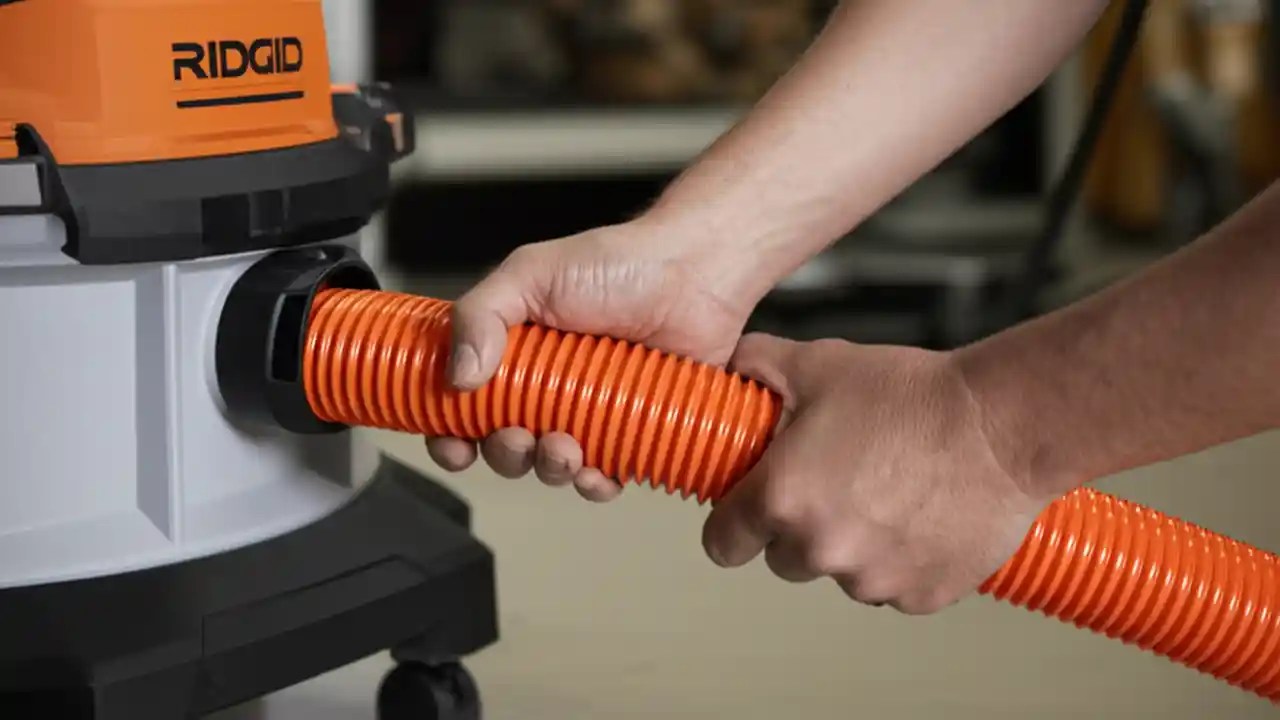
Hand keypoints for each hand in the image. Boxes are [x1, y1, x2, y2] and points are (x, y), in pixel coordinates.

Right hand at [426, 218, 759, 500]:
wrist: (694, 274)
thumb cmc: (617, 265)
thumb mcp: (531, 274)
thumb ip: (481, 315)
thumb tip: (456, 376)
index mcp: (512, 352)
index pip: (462, 405)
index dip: (449, 432)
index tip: (451, 442)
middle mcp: (545, 387)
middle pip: (503, 445)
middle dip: (504, 452)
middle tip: (518, 435)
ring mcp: (588, 413)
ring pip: (550, 466)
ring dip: (548, 468)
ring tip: (565, 446)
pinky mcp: (630, 432)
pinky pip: (604, 476)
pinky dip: (595, 483)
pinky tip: (598, 470)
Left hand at [702, 334, 1049, 613]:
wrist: (1003, 425)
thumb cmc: (913, 395)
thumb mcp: (820, 363)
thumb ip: (759, 366)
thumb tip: (731, 368)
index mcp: (780, 499)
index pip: (720, 544)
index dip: (731, 526)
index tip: (746, 513)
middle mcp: (820, 550)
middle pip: (783, 561)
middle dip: (799, 530)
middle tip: (835, 484)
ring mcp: (872, 580)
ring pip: (842, 574)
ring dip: (853, 547)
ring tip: (888, 492)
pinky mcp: (920, 596)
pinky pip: (894, 587)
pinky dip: (902, 561)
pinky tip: (922, 515)